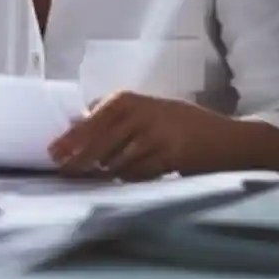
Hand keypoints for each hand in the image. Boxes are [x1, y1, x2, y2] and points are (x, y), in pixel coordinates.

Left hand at [47, 90, 243, 180]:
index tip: (53, 153)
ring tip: (90, 179)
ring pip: (116, 161)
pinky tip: (124, 179)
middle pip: (99, 142)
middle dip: (79, 160)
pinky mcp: (168, 156)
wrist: (225, 139)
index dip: (71, 139)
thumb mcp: (147, 111)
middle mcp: (140, 113)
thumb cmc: (180, 125)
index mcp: (129, 100)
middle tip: (63, 172)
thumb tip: (76, 131)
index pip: (92, 120)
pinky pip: (137, 173)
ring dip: (102, 173)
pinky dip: (127, 178)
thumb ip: (116, 119)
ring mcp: (155, 134)